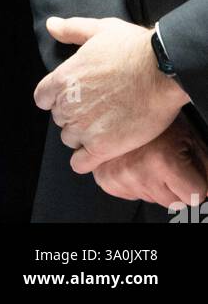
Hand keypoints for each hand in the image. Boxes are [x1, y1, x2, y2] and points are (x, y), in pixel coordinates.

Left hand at [35, 17, 188, 171]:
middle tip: (95, 107)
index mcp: (63, 78)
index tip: (71, 96)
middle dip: (73, 113)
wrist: (161, 72)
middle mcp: (68, 105)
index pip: (42, 97)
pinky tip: (98, 150)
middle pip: (59, 118)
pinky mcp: (102, 147)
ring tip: (102, 125)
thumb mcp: (98, 30)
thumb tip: (51, 25)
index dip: (55, 97)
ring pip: (69, 139)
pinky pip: (80, 163)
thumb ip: (72, 30)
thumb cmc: (132, 48)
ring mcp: (84, 128)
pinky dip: (85, 160)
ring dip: (82, 135)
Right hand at [91, 115, 207, 208]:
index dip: (195, 182)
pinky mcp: (105, 180)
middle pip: (174, 202)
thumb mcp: (191, 138)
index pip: (195, 196)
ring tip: (148, 157)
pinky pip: (132, 195)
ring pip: (153, 199)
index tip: (186, 167)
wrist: (123, 100)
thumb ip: (206, 170)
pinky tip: (135, 161)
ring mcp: (119, 177)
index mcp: (162, 161)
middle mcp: (138, 172)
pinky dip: (135, 182)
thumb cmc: (158, 116)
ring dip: (154, 183)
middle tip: (165, 158)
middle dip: (174, 185)